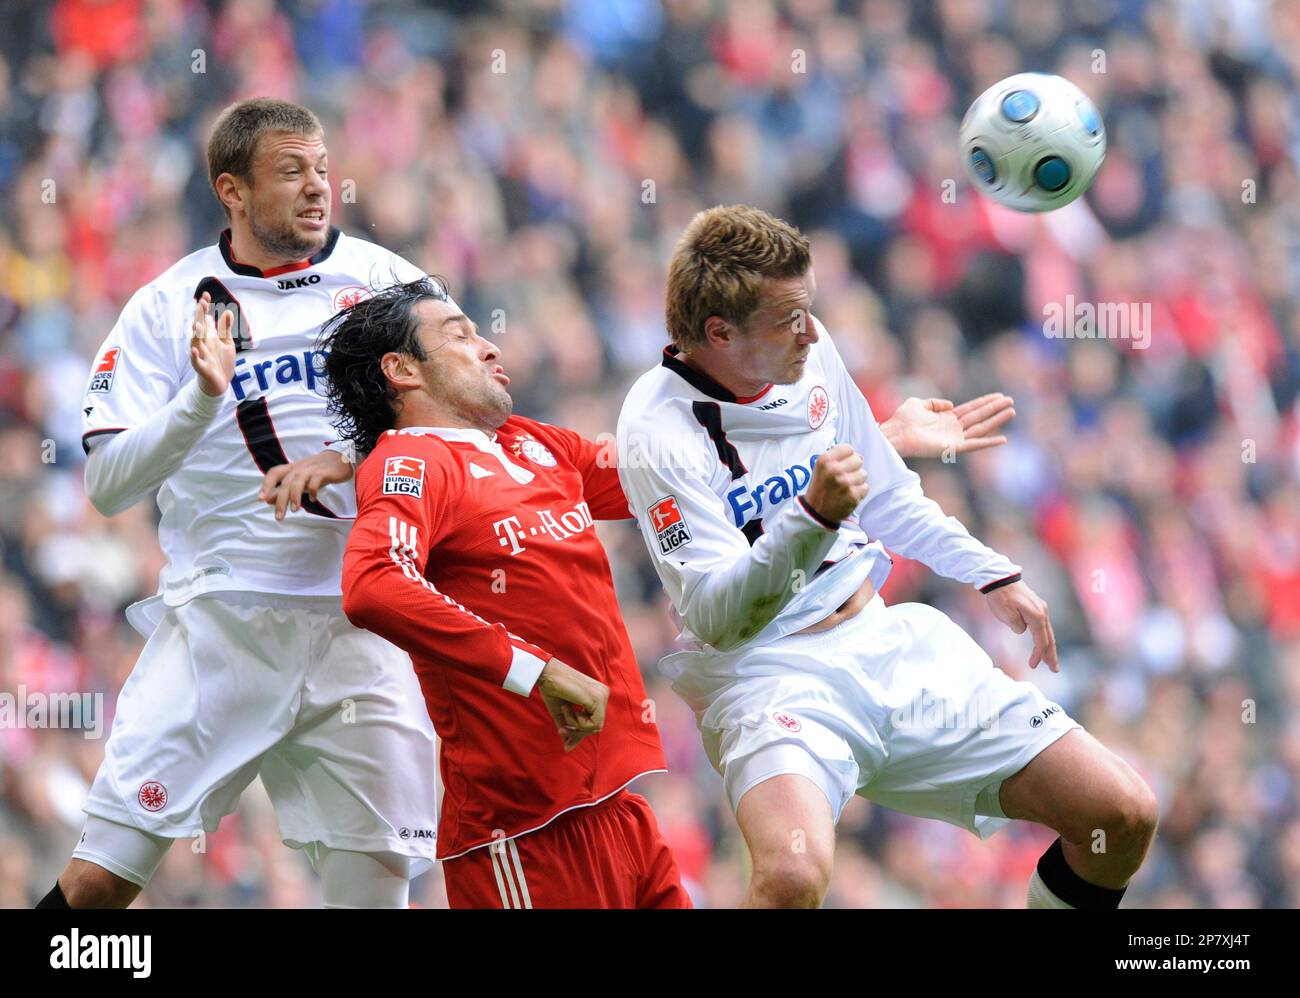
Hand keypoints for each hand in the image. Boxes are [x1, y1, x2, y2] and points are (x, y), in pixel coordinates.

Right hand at [190, 292, 235, 396]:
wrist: (220, 384)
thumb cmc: (221, 362)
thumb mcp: (226, 343)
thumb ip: (225, 328)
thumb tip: (227, 311)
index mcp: (209, 336)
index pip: (205, 319)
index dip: (204, 308)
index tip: (206, 295)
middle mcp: (203, 343)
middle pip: (199, 327)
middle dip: (199, 316)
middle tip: (201, 303)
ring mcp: (201, 355)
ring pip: (195, 343)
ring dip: (196, 334)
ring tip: (197, 325)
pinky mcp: (202, 367)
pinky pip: (196, 361)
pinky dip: (194, 356)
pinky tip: (194, 350)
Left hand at [259, 450, 352, 519]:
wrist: (341, 459)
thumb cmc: (318, 471)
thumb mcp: (300, 480)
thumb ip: (285, 490)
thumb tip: (268, 500)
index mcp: (292, 469)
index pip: (274, 473)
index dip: (266, 485)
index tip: (261, 499)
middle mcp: (299, 468)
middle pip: (285, 483)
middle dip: (281, 500)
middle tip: (279, 517)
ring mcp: (311, 469)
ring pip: (298, 482)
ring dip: (295, 497)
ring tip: (295, 510)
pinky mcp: (324, 472)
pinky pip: (315, 481)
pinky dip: (313, 490)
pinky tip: (314, 499)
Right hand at [537, 658, 607, 750]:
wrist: (546, 675)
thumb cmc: (553, 690)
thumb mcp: (563, 715)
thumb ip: (568, 729)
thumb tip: (568, 748)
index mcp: (598, 694)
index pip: (595, 721)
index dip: (580, 733)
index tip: (566, 741)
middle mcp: (603, 694)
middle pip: (596, 726)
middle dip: (578, 733)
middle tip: (562, 732)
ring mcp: (601, 695)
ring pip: (595, 727)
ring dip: (576, 725)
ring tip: (564, 710)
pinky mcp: (596, 699)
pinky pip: (592, 723)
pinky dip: (577, 722)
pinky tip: (567, 708)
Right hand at [804, 443, 868, 524]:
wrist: (816, 512)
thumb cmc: (821, 488)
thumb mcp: (821, 468)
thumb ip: (837, 458)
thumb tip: (859, 456)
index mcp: (825, 460)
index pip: (848, 448)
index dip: (848, 457)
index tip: (842, 465)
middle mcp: (834, 469)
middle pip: (858, 460)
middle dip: (853, 469)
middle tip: (843, 479)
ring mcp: (844, 483)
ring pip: (863, 474)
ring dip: (857, 481)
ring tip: (845, 488)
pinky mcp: (853, 495)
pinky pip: (865, 488)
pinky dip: (859, 493)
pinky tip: (848, 496)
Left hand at [882, 393, 1014, 459]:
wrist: (896, 433)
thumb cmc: (903, 419)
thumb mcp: (919, 403)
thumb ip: (935, 402)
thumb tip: (950, 405)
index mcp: (946, 418)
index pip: (971, 409)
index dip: (985, 402)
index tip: (1000, 395)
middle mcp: (953, 429)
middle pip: (979, 417)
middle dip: (995, 409)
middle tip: (1011, 401)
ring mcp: (954, 438)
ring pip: (981, 428)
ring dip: (996, 420)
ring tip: (1011, 411)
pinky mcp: (953, 448)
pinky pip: (974, 445)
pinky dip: (988, 443)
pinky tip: (1003, 439)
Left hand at [984, 580, 1057, 671]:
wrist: (999, 578)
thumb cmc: (1001, 597)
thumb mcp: (1006, 616)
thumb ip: (1017, 627)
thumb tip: (1023, 629)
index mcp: (1037, 617)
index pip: (1041, 641)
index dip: (1037, 655)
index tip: (1032, 666)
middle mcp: (1043, 612)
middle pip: (1049, 638)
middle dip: (1051, 655)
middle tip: (1054, 669)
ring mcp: (1040, 608)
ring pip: (1047, 631)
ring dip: (1049, 646)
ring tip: (1050, 660)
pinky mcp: (1035, 605)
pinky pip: (1042, 625)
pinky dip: (1044, 635)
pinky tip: (1042, 641)